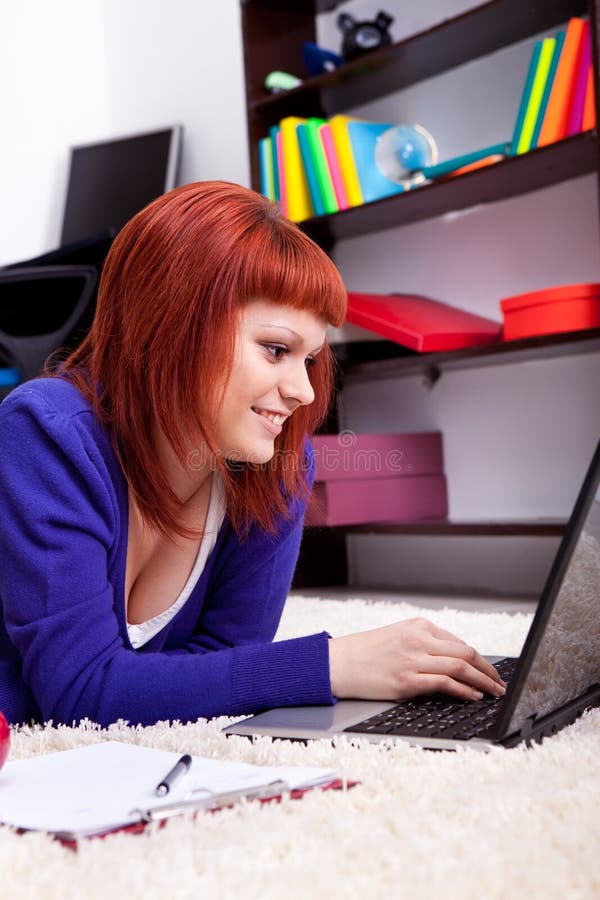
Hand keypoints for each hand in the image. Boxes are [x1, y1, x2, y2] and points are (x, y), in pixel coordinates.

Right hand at [328, 617, 505, 702]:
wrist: (338, 663)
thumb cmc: (367, 653)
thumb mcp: (399, 638)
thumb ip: (425, 646)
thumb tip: (456, 664)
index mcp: (418, 626)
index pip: (460, 644)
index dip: (480, 661)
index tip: (491, 672)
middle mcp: (418, 639)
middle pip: (466, 654)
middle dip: (488, 672)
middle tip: (500, 684)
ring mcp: (412, 659)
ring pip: (460, 668)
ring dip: (482, 682)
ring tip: (494, 693)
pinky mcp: (406, 680)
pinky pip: (444, 684)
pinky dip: (464, 691)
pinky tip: (473, 696)